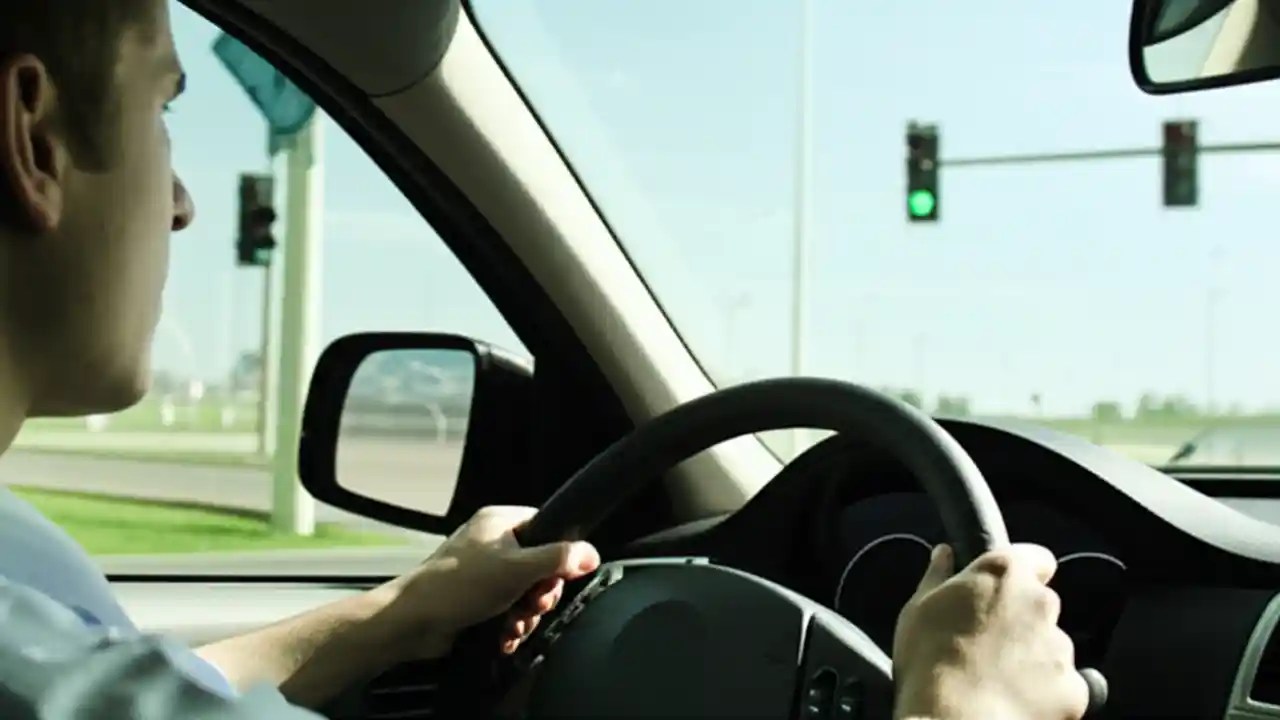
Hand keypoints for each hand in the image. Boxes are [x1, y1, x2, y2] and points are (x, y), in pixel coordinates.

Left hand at [374, 506, 600, 659]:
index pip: (547, 528)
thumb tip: (591, 553)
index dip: (559, 555)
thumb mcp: (517, 568)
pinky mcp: (477, 598)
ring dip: (526, 614)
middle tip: (532, 605)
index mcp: (500, 521)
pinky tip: (504, 635)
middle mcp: (493, 542)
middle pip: (541, 565)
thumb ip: (558, 559)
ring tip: (513, 624)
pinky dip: (511, 623)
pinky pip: (509, 608)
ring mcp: (484, 571)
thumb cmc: (457, 586)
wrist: (412, 622)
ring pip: (526, 591)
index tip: (556, 577)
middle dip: (540, 593)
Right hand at [891, 543, 1087, 719]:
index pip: (1036, 557)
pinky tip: (1014, 703)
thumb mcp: (916, 610)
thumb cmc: (928, 662)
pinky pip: (1065, 686)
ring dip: (1033, 657)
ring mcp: (1061, 648)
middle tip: (989, 642)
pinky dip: (1046, 693)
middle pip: (1041, 604)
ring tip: (998, 680)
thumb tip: (945, 554)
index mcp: (1003, 574)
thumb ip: (937, 576)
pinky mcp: (1075, 689)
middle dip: (1023, 619)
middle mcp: (1039, 603)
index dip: (1023, 572)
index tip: (1002, 590)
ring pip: (1053, 646)